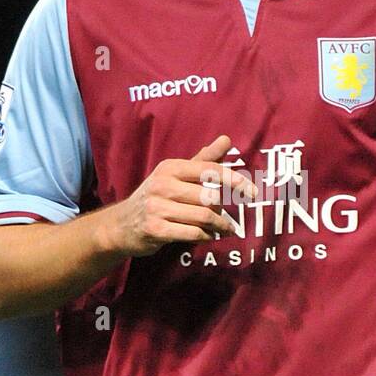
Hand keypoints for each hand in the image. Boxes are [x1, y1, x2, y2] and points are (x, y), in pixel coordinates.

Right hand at [108, 134, 256, 256]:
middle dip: (223, 209)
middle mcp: (162, 184)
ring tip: (226, 229)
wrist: (121, 225)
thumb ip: (203, 159)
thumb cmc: (157, 197)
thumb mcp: (176, 175)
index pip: (210, 170)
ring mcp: (157, 208)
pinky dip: (206, 237)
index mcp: (171, 168)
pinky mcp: (156, 230)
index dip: (235, 180)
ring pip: (203, 216)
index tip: (253, 192)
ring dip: (220, 226)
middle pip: (209, 196)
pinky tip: (209, 236)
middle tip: (229, 218)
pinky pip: (192, 233)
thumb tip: (227, 139)